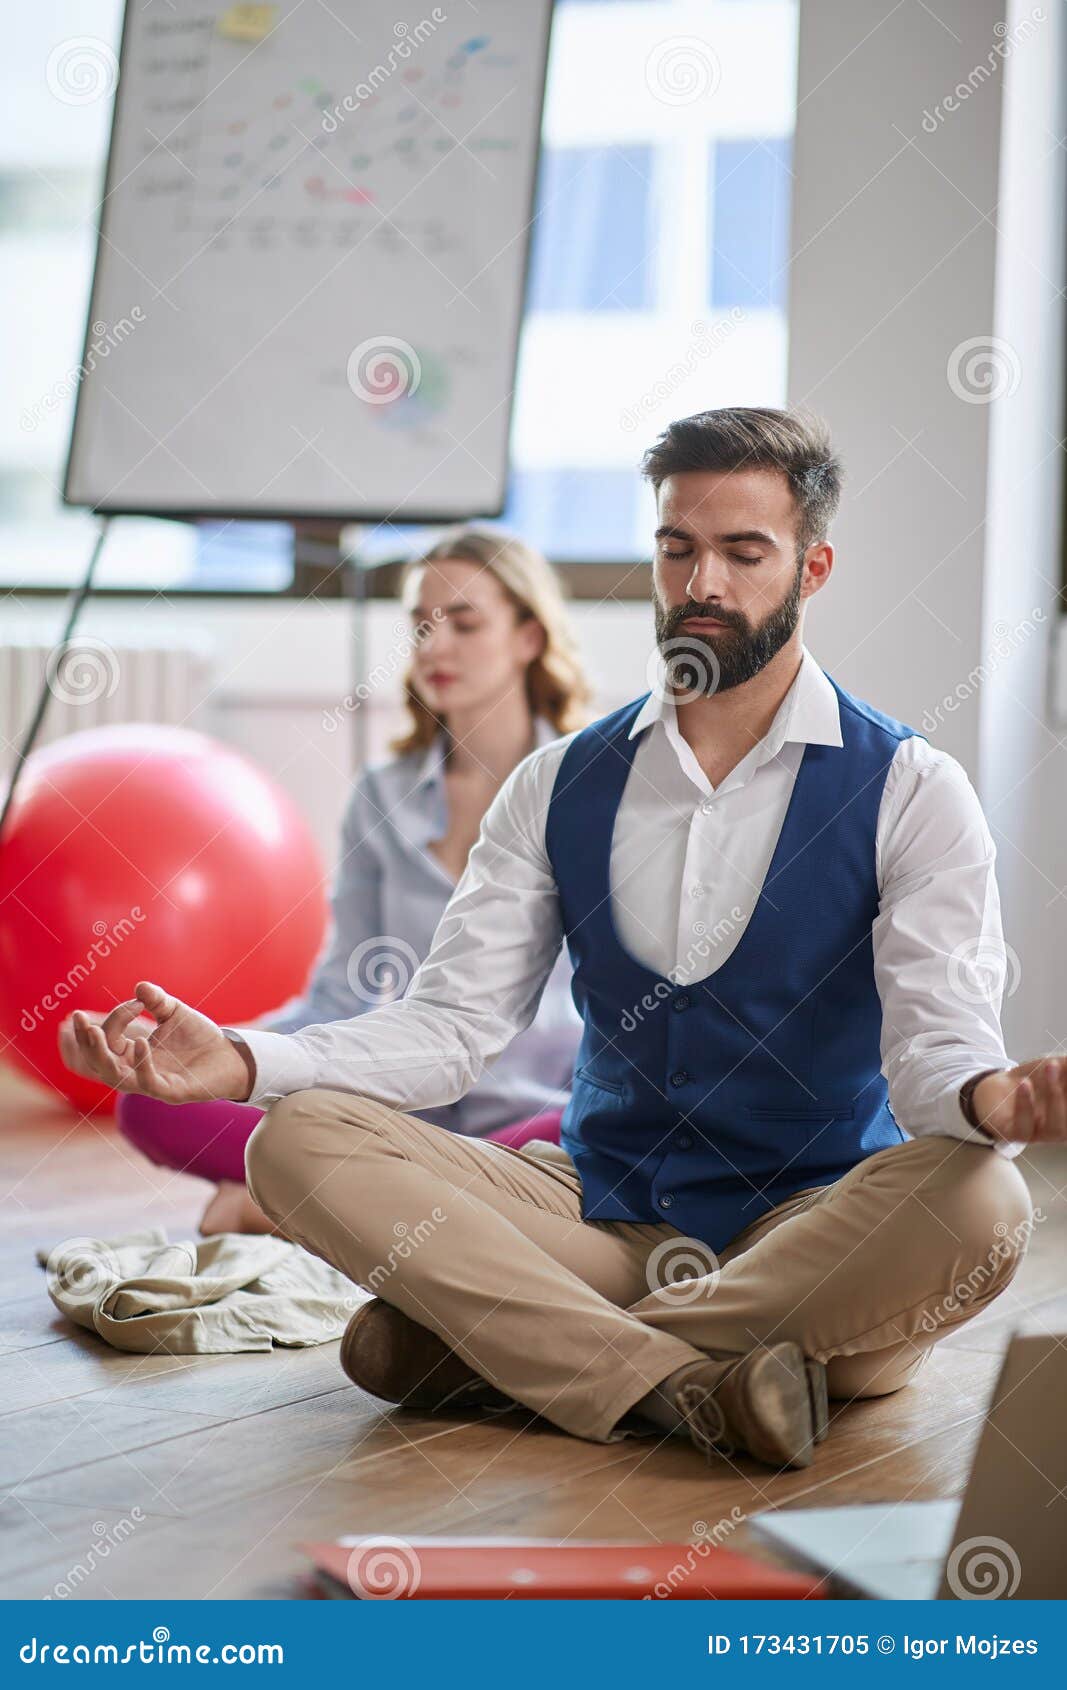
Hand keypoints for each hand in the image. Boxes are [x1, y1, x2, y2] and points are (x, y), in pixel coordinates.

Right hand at [60, 981, 254, 1102]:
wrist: (232, 1055)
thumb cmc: (199, 1037)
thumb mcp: (175, 1013)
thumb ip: (157, 1001)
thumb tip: (139, 987)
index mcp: (133, 1056)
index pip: (108, 1040)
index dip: (114, 1019)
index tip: (135, 1002)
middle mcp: (137, 1073)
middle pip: (100, 1064)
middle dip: (86, 1043)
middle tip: (79, 1020)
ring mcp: (153, 1085)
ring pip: (116, 1078)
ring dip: (102, 1056)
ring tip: (96, 1032)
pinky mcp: (172, 1092)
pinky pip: (149, 1084)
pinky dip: (142, 1063)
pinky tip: (141, 1042)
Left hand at [972, 1057, 1066, 1142]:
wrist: (995, 1087)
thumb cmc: (1033, 1080)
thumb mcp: (1058, 1067)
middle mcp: (1061, 1127)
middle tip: (1062, 1065)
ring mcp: (1040, 1134)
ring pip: (1058, 1130)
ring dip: (1057, 1097)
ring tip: (1049, 1067)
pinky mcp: (1015, 1134)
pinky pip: (1025, 1128)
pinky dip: (1026, 1104)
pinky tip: (1024, 1084)